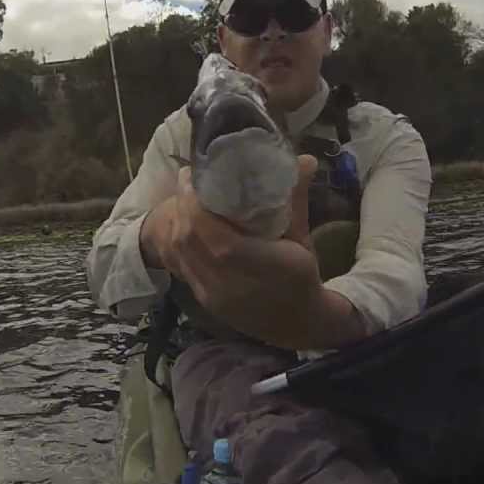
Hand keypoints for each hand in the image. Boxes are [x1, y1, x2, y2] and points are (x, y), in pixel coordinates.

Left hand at [140, 155, 365, 348]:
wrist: (297, 324)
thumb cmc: (302, 278)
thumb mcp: (302, 239)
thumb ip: (296, 201)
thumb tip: (307, 159)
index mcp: (264, 268)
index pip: (218, 239)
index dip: (198, 206)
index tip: (195, 177)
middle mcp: (233, 285)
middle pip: (190, 242)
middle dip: (182, 206)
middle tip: (188, 181)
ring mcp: (214, 296)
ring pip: (179, 254)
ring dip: (176, 222)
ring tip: (183, 198)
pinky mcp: (204, 300)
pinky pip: (180, 266)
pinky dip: (177, 241)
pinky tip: (184, 224)